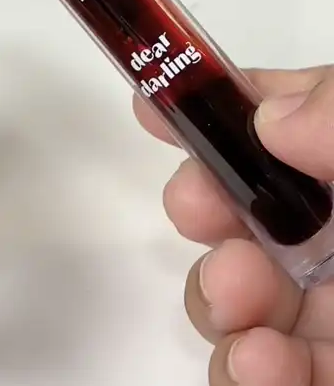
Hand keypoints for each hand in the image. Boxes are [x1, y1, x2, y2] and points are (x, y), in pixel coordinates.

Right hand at [134, 66, 333, 385]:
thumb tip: (272, 118)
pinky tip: (256, 364)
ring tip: (237, 299)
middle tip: (200, 212)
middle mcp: (331, 228)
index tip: (149, 107)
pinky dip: (239, 368)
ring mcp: (324, 306)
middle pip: (234, 204)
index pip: (265, 121)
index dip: (205, 108)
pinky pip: (253, 369)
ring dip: (211, 292)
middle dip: (198, 205)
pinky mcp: (318, 373)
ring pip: (230, 290)